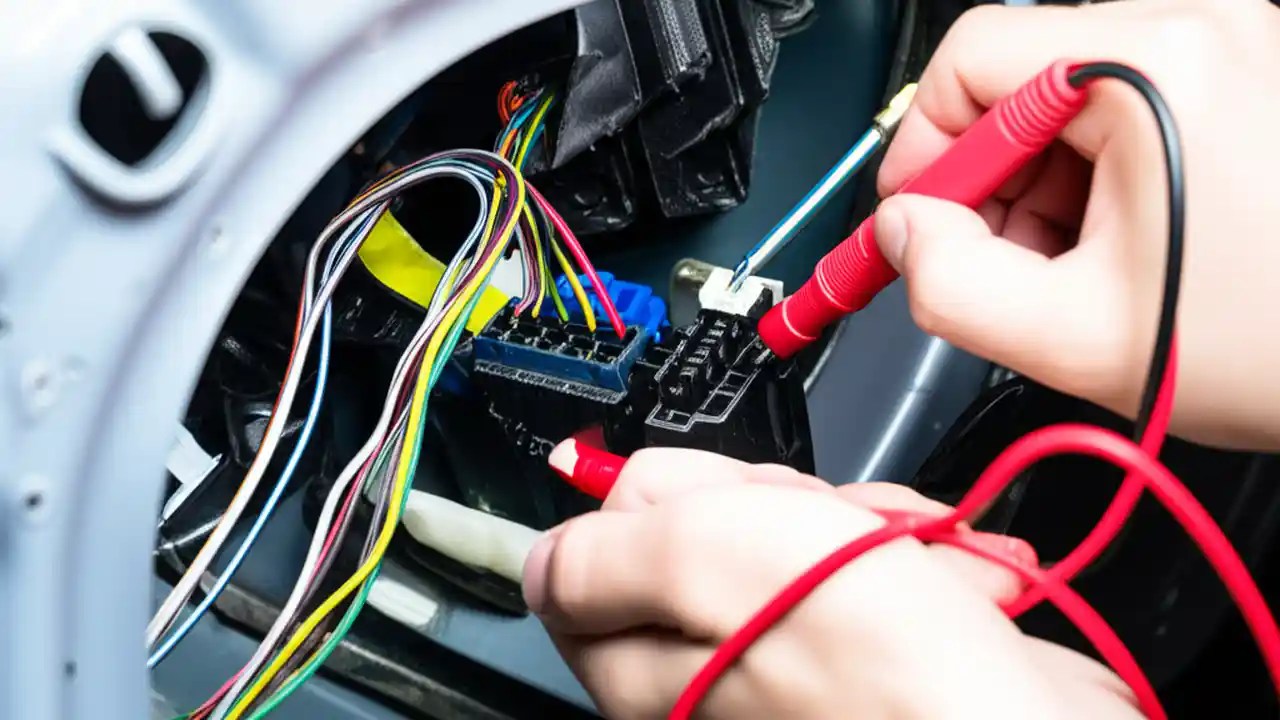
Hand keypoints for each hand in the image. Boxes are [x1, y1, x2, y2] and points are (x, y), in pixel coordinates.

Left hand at [522, 447, 1140, 718]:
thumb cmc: (876, 654)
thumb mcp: (705, 556)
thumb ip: (604, 551)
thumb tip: (539, 557)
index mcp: (640, 659)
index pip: (591, 554)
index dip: (653, 498)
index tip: (706, 495)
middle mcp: (707, 669)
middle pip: (698, 531)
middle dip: (765, 500)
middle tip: (806, 522)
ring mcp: (787, 661)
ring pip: (788, 534)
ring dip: (849, 518)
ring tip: (896, 549)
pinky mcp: (863, 649)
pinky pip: (861, 560)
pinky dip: (903, 550)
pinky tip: (939, 574)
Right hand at [874, 0, 1279, 449]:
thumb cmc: (1276, 346)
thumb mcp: (1071, 338)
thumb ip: (948, 286)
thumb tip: (903, 236)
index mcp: (1154, 66)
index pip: (971, 57)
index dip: (924, 148)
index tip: (919, 215)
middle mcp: (1205, 30)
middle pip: (1023, 79)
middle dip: (989, 180)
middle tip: (994, 259)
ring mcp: (1238, 50)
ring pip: (1072, 99)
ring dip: (1044, 185)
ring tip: (1074, 268)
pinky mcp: (1251, 79)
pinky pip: (1130, 107)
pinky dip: (1099, 176)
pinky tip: (1115, 244)